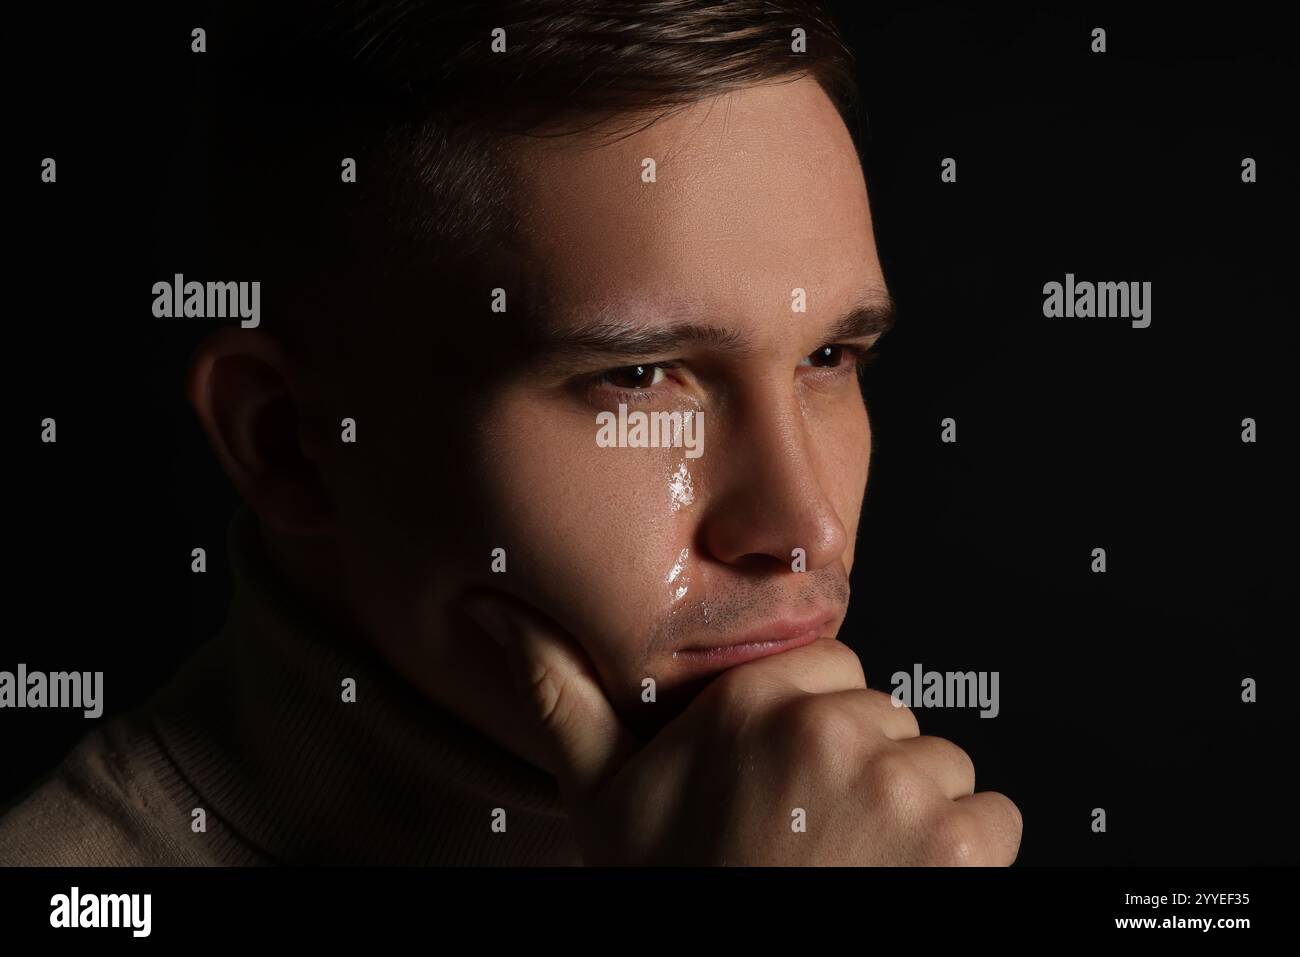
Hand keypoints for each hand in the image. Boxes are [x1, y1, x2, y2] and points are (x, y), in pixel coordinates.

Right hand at [462, 590, 1021, 864]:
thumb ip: (564, 696)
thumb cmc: (674, 894)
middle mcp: (833, 727)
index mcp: (752, 700)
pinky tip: (900, 887)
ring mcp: (902, 784)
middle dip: (863, 768)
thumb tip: (500, 617)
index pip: (831, 664)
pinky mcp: (962, 846)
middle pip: (887, 717)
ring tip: (853, 867)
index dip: (813, 721)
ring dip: (916, 815)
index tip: (787, 778)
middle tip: (813, 837)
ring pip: (942, 767)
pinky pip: (994, 819)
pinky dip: (965, 858)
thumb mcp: (602, 799)